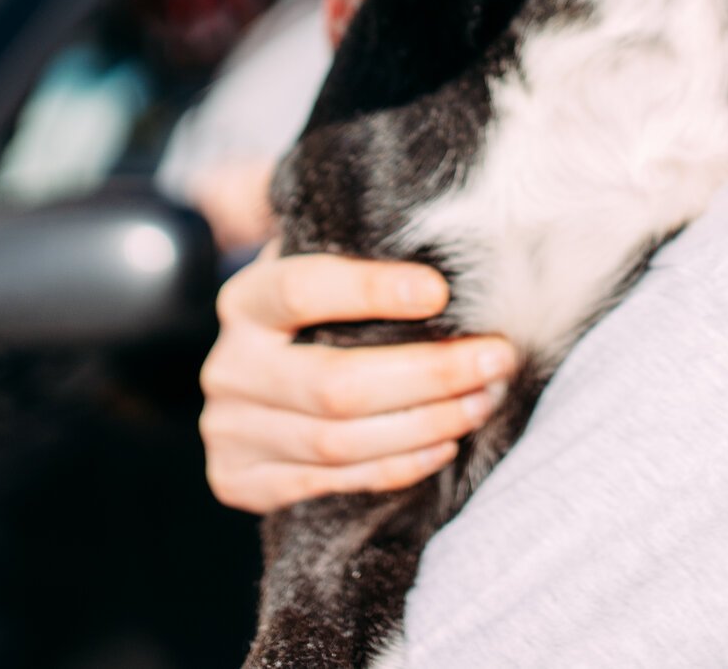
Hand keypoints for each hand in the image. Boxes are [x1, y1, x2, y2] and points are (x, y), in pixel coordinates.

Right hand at [199, 246, 516, 513]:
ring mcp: (232, 432)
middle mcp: (230, 368)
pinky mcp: (242, 482)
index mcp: (245, 302)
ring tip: (484, 401)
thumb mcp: (316, 268)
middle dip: (431, 374)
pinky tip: (446, 444)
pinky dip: (399, 466)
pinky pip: (335, 482)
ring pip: (340, 442)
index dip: (371, 291)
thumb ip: (358, 253)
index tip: (441, 291)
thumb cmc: (310, 316)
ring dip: (428, 425)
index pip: (302, 290)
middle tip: (496, 357)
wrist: (249, 386)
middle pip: (335, 384)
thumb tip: (452, 245)